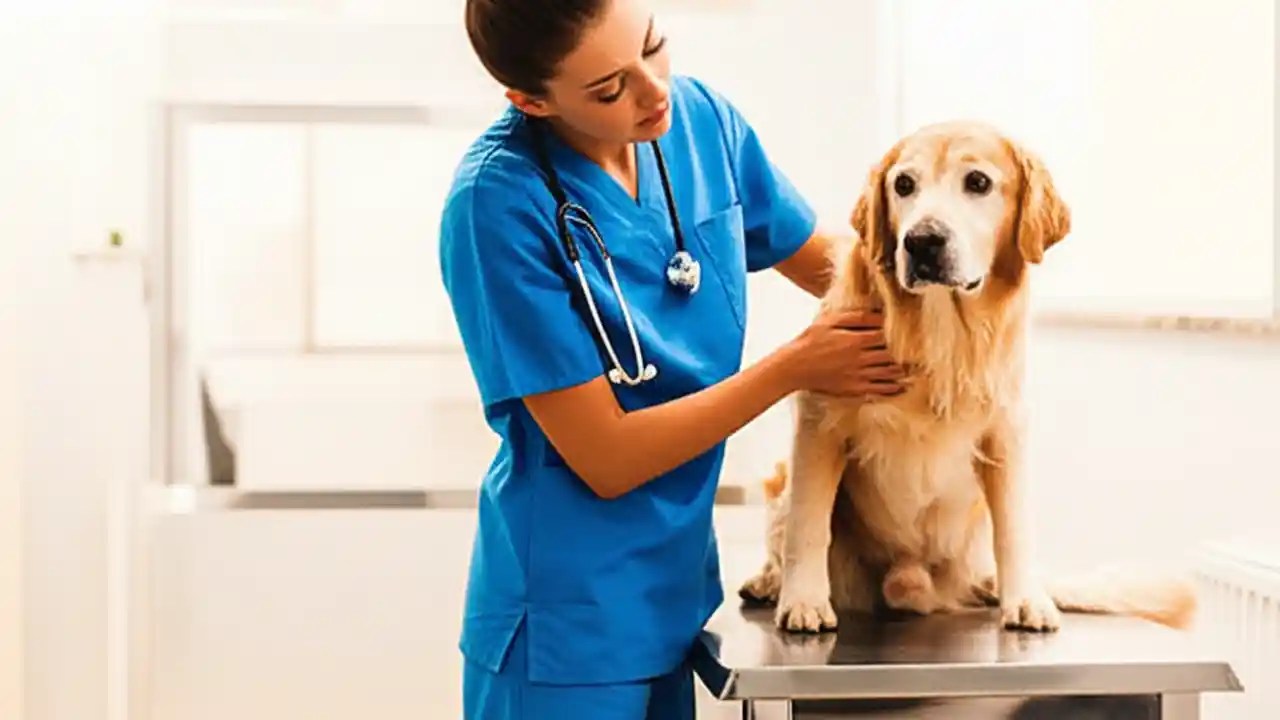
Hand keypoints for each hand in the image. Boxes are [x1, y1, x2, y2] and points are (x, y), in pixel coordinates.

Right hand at [783, 309, 905, 397]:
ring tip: (914, 366)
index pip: (887, 335)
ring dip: (903, 369)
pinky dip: (893, 387)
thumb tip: (879, 313)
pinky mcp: (854, 388)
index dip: (900, 333)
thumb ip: (855, 317)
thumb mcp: (829, 321)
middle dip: (905, 351)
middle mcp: (861, 358)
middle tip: (918, 350)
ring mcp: (858, 375)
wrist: (794, 367)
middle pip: (892, 354)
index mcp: (856, 340)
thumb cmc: (810, 341)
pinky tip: (902, 385)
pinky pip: (879, 389)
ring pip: (889, 372)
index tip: (910, 332)